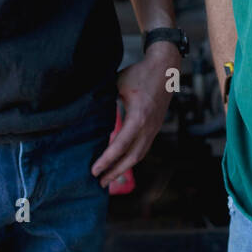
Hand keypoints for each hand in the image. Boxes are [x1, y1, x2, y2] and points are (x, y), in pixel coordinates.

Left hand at [91, 43, 178, 188]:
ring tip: (110, 178)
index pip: (120, 146)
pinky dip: (132, 159)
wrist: (165, 67)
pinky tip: (123, 163)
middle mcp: (148, 127)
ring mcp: (154, 128)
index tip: (94, 171)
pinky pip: (144, 148)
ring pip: (140, 155)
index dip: (106, 160)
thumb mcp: (117, 84)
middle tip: (100, 183)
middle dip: (115, 172)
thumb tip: (85, 109)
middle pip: (132, 158)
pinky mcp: (155, 127)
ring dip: (125, 169)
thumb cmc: (140, 73)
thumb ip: (104, 98)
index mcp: (138, 117)